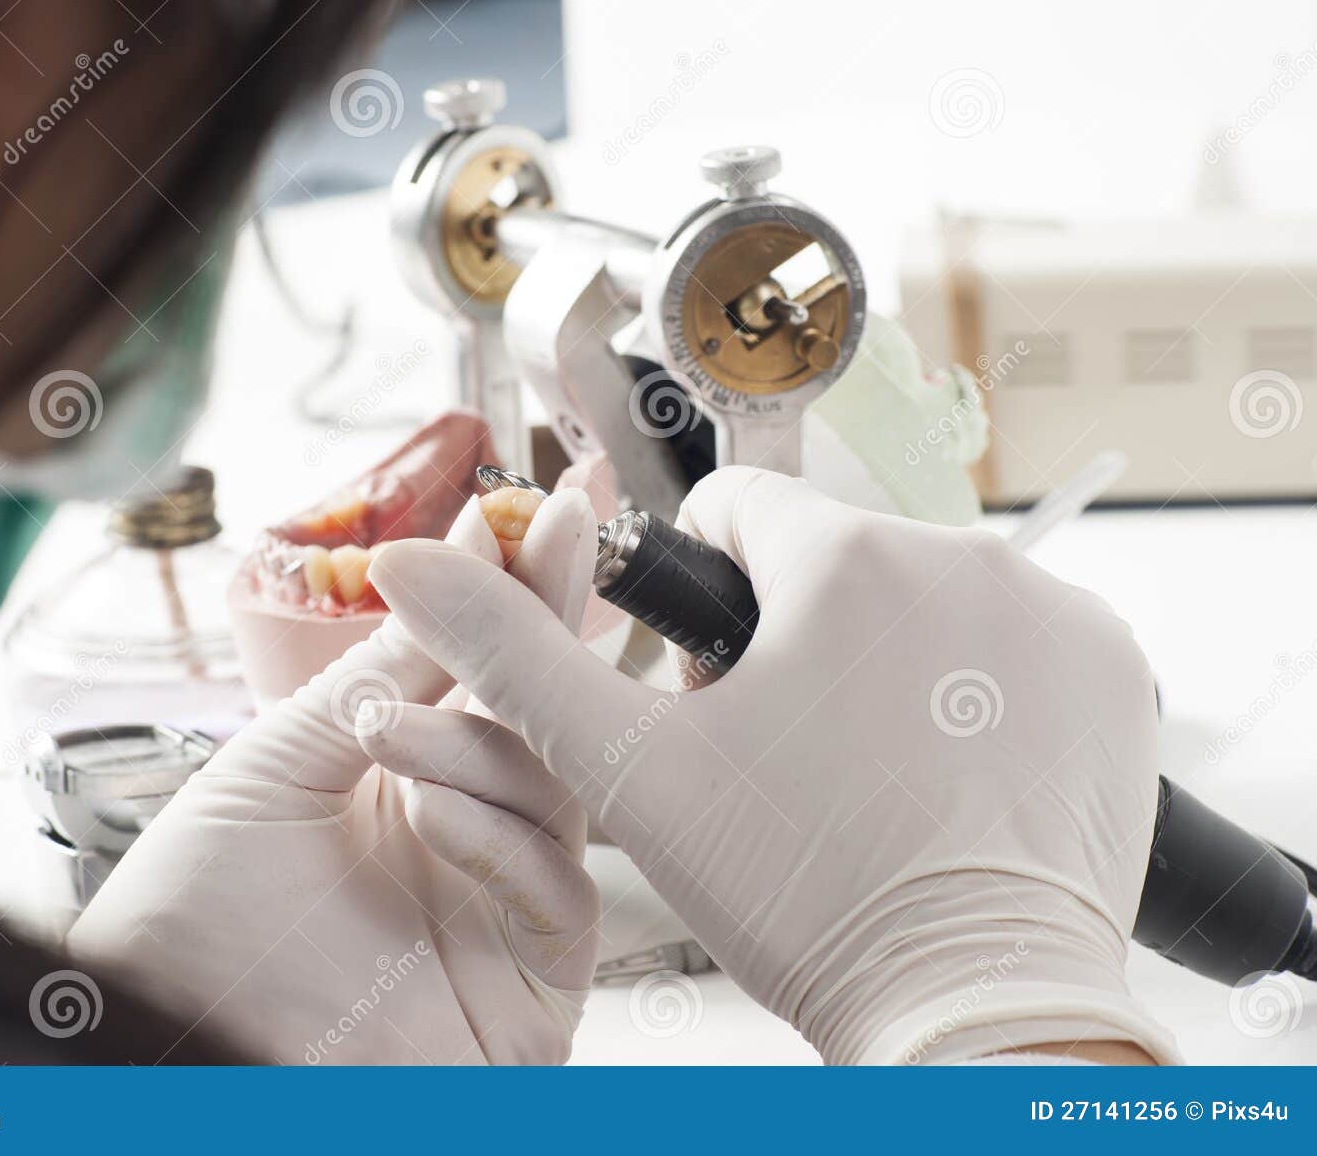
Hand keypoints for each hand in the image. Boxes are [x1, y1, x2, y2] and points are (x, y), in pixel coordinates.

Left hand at [68, 491, 599, 1064]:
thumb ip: (377, 677)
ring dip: (481, 745)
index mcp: (407, 780)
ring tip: (386, 736)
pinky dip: (502, 840)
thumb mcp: (276, 766)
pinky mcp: (530, 987)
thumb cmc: (193, 918)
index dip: (514, 594)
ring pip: (558, 795)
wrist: (165, 1040)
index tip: (535, 512)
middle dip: (544, 625)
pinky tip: (430, 814)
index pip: (483, 675)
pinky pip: (560, 893)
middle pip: (542, 720)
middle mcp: (466, 837)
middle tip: (551, 532)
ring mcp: (502, 911)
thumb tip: (452, 571)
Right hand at [367, 466, 1181, 1064]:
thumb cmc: (807, 895)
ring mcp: (1050, 612)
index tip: (713, 687)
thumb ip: (513, 653)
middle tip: (783, 752)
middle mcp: (963, 557)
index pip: (732, 508)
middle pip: (828, 558)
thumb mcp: (630, 770)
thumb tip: (409, 564)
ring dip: (881, 659)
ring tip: (865, 772)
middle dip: (792, 634)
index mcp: (841, 556)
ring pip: (916, 598)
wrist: (965, 1009)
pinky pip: (1008, 641)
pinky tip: (943, 773)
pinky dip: (971, 689)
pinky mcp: (1108, 671)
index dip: (697, 598)